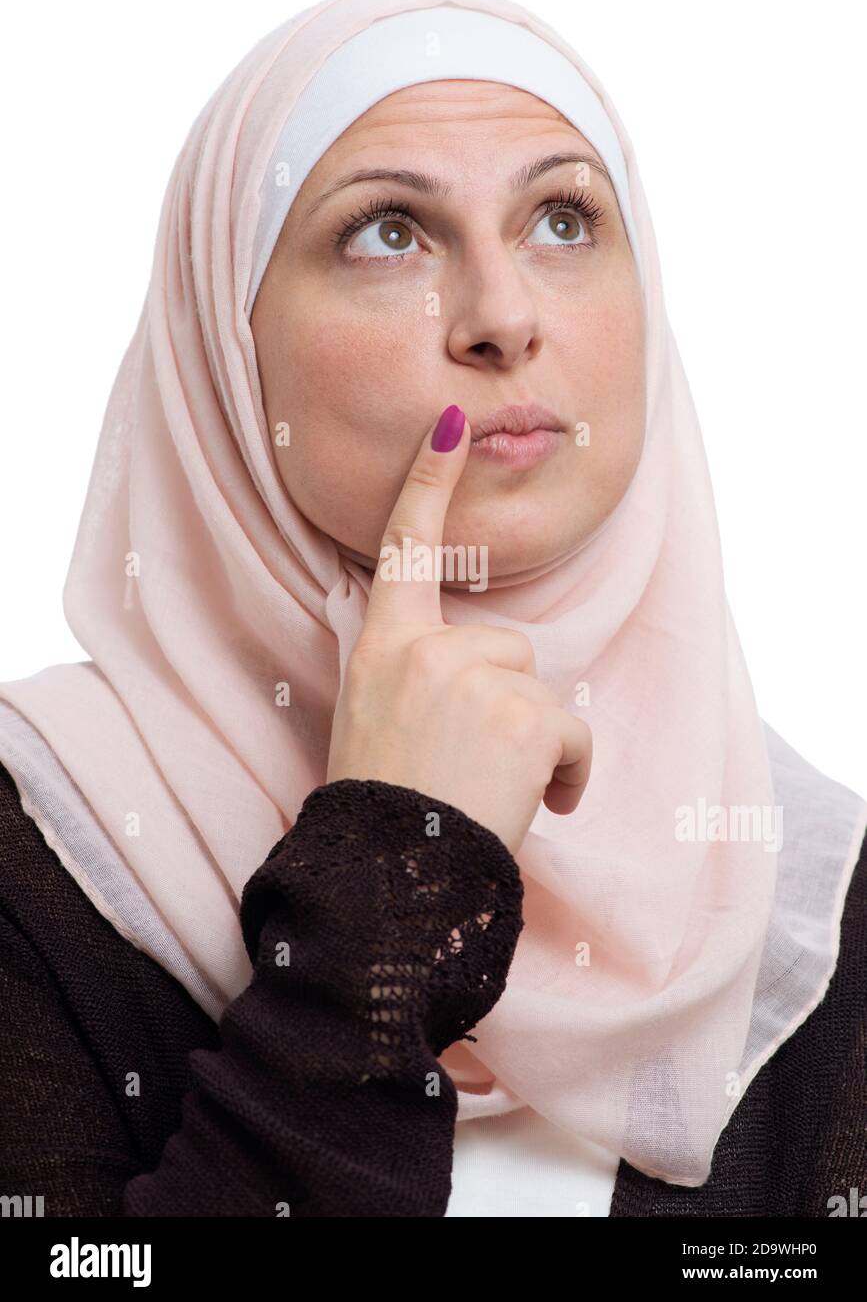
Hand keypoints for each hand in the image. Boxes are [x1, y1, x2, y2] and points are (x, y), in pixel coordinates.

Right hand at [326, 405, 591, 855]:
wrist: (392, 878)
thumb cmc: (385, 810)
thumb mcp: (371, 723)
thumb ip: (411, 676)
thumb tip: (477, 670)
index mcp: (381, 646)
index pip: (406, 547)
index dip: (428, 482)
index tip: (451, 422)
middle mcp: (424, 649)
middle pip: (504, 646)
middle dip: (502, 701)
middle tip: (466, 762)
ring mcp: (474, 677)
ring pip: (538, 690)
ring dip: (534, 741)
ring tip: (491, 788)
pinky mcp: (524, 714)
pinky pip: (572, 730)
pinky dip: (570, 772)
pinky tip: (541, 804)